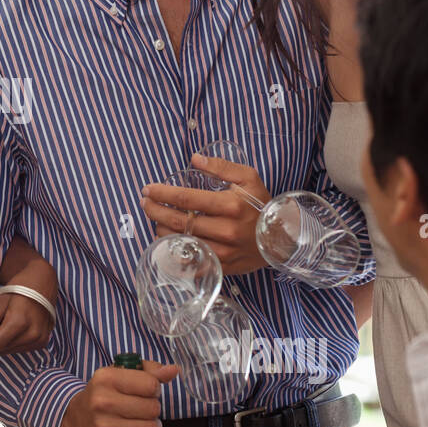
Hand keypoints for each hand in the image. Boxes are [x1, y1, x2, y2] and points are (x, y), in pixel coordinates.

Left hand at [0, 259, 56, 356]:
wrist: (43, 283)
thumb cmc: (20, 289)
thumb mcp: (0, 302)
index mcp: (18, 323)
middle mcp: (31, 335)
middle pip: (0, 350)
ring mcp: (38, 340)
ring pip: (9, 351)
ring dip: (2, 341)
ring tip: (5, 322)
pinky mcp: (42, 342)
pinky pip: (20, 349)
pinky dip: (13, 341)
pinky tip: (15, 327)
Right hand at [56, 359, 178, 426]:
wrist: (73, 421)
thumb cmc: (102, 397)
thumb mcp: (119, 375)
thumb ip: (149, 371)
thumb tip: (174, 370)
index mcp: (105, 378)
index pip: (152, 385)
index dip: (153, 390)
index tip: (145, 393)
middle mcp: (101, 402)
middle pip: (153, 409)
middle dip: (153, 411)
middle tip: (141, 412)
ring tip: (142, 425)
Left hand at [140, 153, 270, 274]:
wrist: (283, 238)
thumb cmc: (262, 205)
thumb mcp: (248, 178)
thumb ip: (221, 167)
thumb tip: (194, 159)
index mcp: (230, 205)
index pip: (185, 198)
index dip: (162, 193)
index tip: (148, 189)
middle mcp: (225, 230)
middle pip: (178, 221)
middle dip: (155, 210)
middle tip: (145, 203)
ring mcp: (222, 251)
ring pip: (180, 241)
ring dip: (161, 230)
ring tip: (155, 219)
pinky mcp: (221, 267)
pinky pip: (190, 262)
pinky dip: (175, 252)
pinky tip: (168, 242)